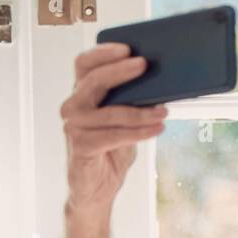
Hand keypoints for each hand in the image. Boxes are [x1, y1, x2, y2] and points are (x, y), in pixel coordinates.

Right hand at [61, 43, 168, 215]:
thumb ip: (132, 103)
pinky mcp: (81, 146)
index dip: (103, 53)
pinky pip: (113, 135)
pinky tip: (156, 129)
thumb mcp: (125, 123)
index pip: (84, 64)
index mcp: (82, 95)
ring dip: (141, 111)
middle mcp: (73, 107)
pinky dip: (138, 133)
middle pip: (94, 81)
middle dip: (122, 71)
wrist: (98, 189)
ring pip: (111, 112)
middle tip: (145, 65)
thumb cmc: (111, 151)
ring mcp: (74, 126)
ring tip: (164, 111)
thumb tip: (161, 83)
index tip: (127, 47)